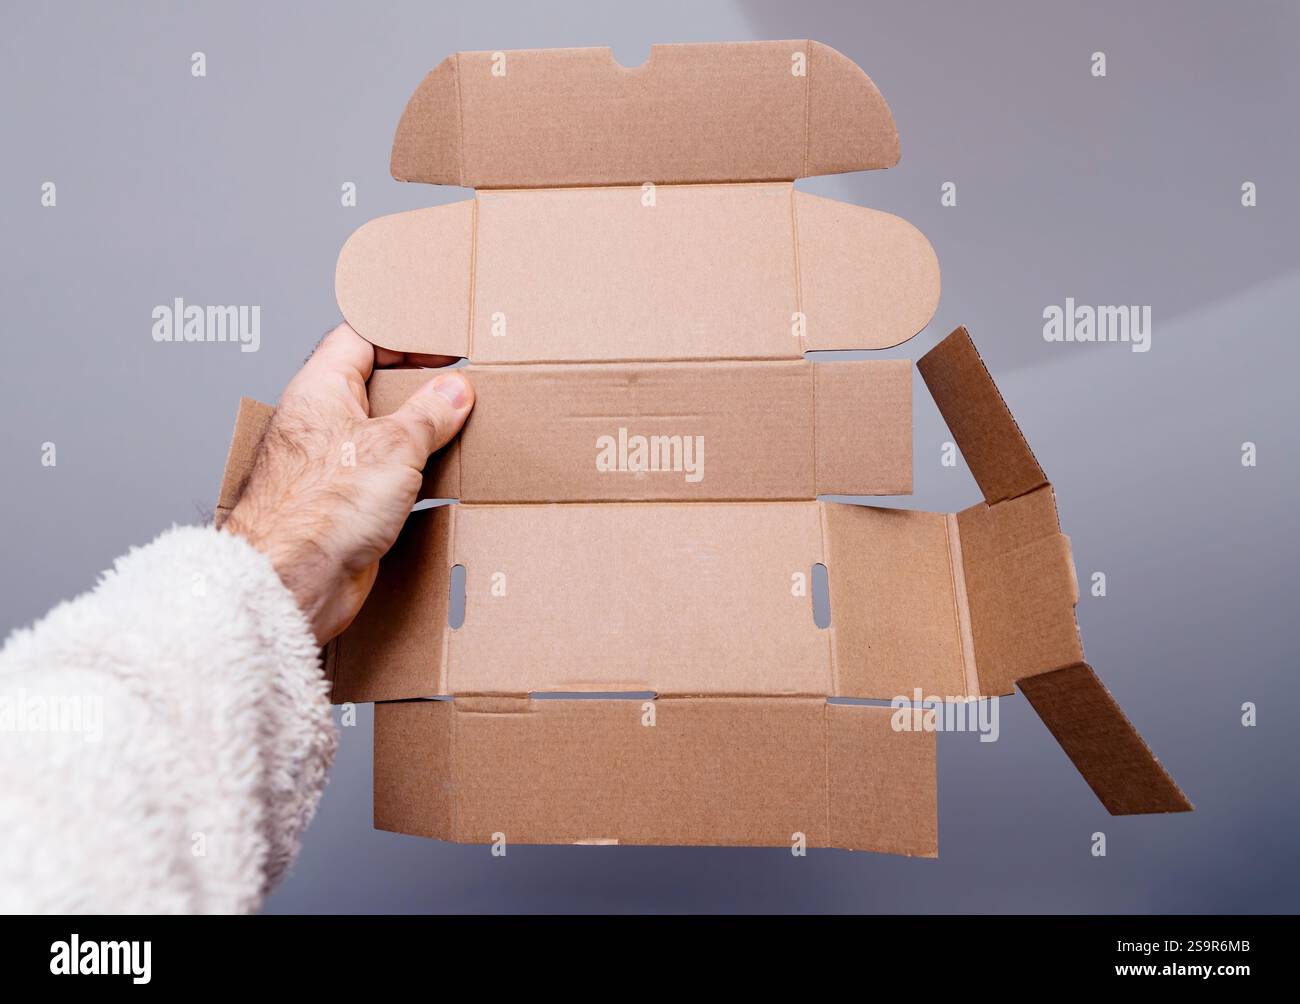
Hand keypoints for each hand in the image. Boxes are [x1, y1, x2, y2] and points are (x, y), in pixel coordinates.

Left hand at [225, 322, 473, 642]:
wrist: (294, 578)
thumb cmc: (319, 508)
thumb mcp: (394, 446)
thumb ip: (428, 414)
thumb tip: (454, 391)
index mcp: (322, 389)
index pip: (362, 339)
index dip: (405, 339)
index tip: (446, 350)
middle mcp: (323, 423)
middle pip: (377, 386)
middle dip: (421, 388)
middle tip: (462, 391)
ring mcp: (334, 464)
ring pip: (385, 434)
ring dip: (423, 435)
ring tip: (462, 432)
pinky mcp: (347, 504)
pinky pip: (389, 476)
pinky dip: (418, 475)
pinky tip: (444, 481)